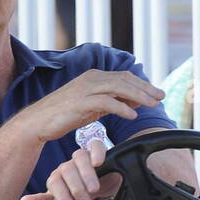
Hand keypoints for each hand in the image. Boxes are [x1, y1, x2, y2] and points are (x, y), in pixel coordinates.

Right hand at [16, 70, 164, 144]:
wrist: (38, 122)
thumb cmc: (63, 115)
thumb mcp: (91, 106)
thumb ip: (110, 102)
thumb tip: (133, 103)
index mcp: (94, 77)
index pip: (124, 77)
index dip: (143, 84)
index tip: (157, 93)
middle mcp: (91, 79)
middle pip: (125, 80)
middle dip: (145, 88)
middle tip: (161, 97)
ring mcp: (85, 89)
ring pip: (118, 88)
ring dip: (138, 96)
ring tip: (152, 104)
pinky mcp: (81, 102)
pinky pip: (106, 102)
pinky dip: (121, 108)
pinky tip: (132, 115)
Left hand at [19, 136, 118, 199]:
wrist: (100, 188)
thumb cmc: (77, 196)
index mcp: (56, 179)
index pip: (54, 183)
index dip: (61, 196)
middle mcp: (67, 166)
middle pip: (66, 170)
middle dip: (75, 188)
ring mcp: (82, 157)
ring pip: (79, 157)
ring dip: (86, 174)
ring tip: (93, 190)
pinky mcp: (97, 150)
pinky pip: (95, 145)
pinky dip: (96, 152)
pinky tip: (98, 163)